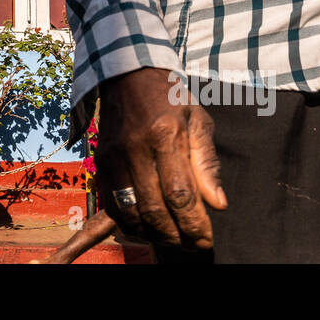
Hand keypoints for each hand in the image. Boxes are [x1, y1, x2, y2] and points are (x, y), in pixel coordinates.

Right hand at [96, 67, 226, 249]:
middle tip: (193, 244)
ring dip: (153, 234)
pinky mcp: (100, 162)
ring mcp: (113, 156)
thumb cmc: (170, 98)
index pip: (179, 193)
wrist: (127, 75)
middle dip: (176, 235)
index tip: (206, 239)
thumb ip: (207, 164)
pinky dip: (131, 223)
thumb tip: (219, 205)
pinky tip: (149, 226)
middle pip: (154, 209)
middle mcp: (135, 147)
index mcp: (165, 134)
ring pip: (131, 213)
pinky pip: (113, 205)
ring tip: (173, 238)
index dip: (194, 223)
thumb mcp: (199, 121)